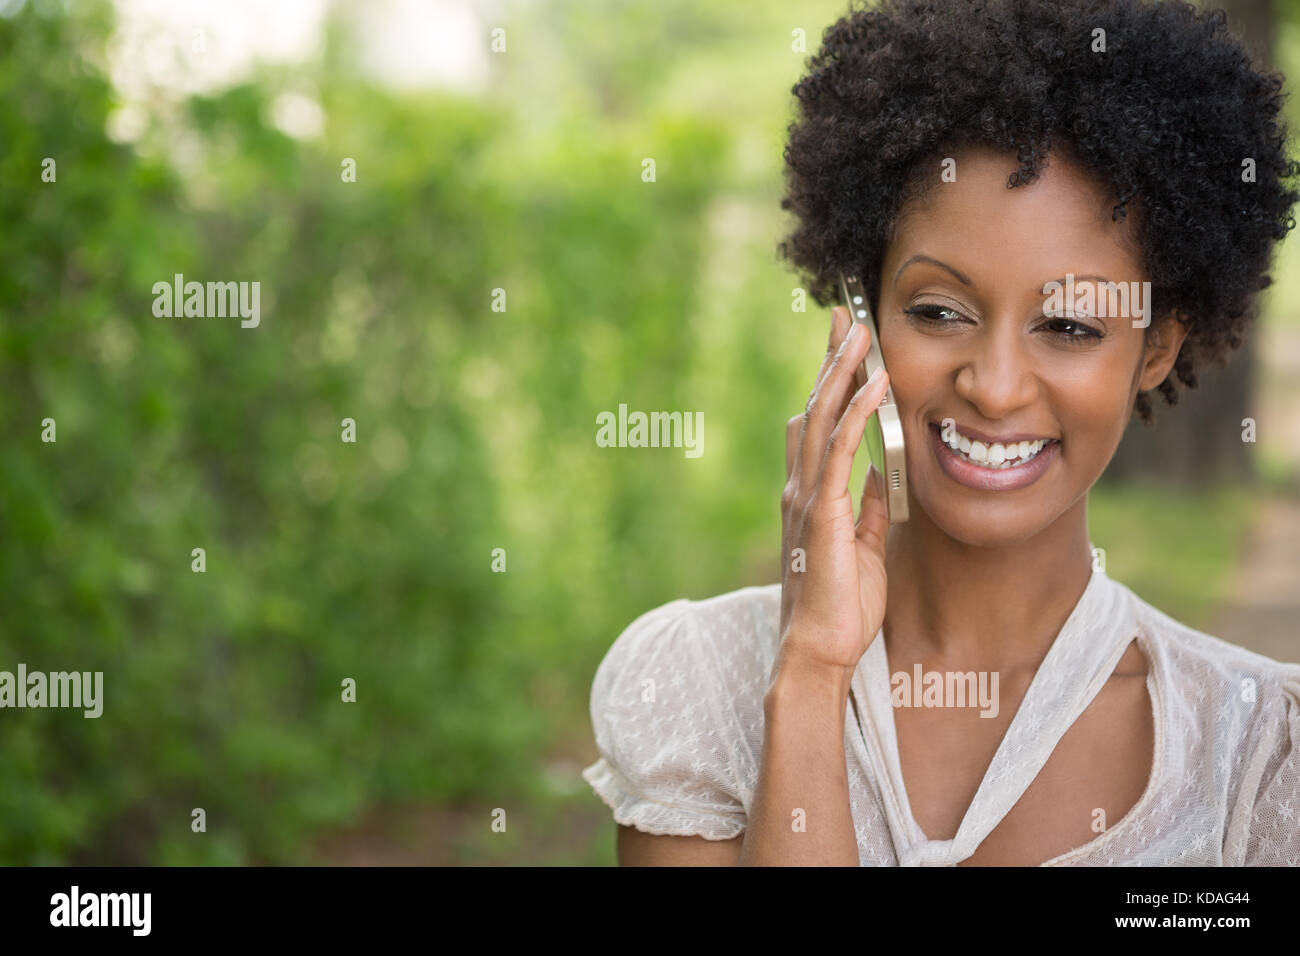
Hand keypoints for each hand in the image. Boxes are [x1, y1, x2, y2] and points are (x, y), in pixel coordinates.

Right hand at [777, 305, 891, 676]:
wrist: (820, 649)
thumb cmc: (841, 607)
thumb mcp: (863, 546)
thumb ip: (868, 508)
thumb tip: (881, 474)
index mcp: (811, 495)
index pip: (818, 425)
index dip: (831, 384)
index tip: (846, 349)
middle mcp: (801, 487)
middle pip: (814, 408)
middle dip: (831, 361)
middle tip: (844, 317)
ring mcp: (807, 497)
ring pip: (821, 419)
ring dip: (841, 372)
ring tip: (858, 332)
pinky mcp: (822, 512)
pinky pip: (838, 450)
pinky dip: (857, 412)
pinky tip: (874, 383)